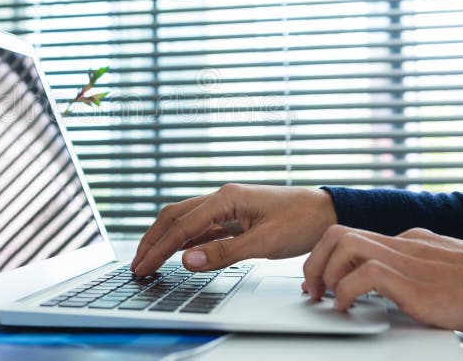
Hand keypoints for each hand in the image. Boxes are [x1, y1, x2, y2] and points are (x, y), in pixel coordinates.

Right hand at [130, 183, 336, 275]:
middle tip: (137, 264)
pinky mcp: (233, 216)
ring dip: (165, 239)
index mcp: (226, 198)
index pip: (183, 225)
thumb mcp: (264, 242)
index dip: (159, 247)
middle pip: (175, 216)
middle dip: (153, 240)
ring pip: (185, 220)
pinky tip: (176, 253)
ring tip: (149, 259)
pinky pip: (201, 227)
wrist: (325, 212)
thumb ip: (224, 253)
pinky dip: (184, 240)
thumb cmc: (301, 221)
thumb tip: (187, 261)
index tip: (143, 265)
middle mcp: (222, 198)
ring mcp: (227, 206)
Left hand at [302, 225, 462, 344]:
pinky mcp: (415, 283)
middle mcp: (407, 244)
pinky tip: (348, 308)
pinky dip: (345, 291)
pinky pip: (363, 275)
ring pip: (345, 243)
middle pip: (341, 233)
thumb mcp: (448, 277)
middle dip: (317, 260)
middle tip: (312, 289)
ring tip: (326, 298)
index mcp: (414, 242)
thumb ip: (419, 276)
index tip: (322, 281)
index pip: (358, 237)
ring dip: (325, 272)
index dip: (331, 259)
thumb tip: (396, 291)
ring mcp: (410, 259)